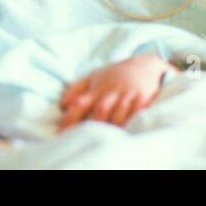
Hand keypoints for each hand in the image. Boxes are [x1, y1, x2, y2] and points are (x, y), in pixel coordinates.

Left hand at [58, 54, 172, 130]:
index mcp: (96, 88)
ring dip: (111, 127)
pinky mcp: (142, 100)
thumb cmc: (115, 74)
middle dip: (91, 125)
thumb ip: (76, 88)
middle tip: (82, 138)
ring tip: (103, 140)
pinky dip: (130, 122)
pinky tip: (124, 131)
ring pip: (118, 115)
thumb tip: (62, 103)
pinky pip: (136, 114)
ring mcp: (127, 96)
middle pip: (99, 111)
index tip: (61, 132)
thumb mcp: (94, 76)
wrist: (144, 65)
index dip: (70, 119)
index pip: (79, 104)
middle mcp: (111, 92)